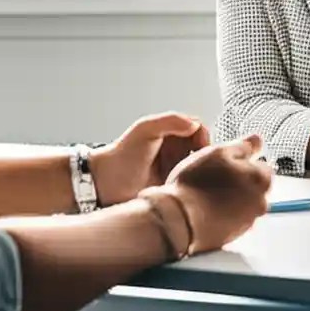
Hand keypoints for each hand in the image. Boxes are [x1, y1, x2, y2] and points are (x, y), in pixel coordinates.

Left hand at [89, 112, 209, 206]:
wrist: (105, 184)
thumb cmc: (121, 156)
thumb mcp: (145, 129)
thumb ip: (169, 121)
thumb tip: (194, 125)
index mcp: (171, 132)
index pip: (199, 129)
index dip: (202, 138)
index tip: (199, 149)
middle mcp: (176, 149)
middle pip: (204, 149)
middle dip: (204, 158)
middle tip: (196, 167)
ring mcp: (175, 169)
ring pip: (200, 168)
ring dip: (199, 173)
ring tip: (189, 179)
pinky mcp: (174, 187)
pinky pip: (192, 186)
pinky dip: (193, 187)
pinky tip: (186, 190)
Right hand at [148, 133, 272, 253]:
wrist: (180, 219)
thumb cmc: (197, 185)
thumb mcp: (219, 152)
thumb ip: (243, 146)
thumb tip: (256, 140)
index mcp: (261, 179)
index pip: (262, 165)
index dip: (243, 162)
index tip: (227, 163)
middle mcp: (260, 202)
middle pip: (255, 186)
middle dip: (239, 182)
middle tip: (214, 177)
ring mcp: (248, 221)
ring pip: (243, 204)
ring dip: (231, 198)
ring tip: (207, 195)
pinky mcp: (234, 235)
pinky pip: (233, 219)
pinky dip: (223, 214)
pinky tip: (206, 209)